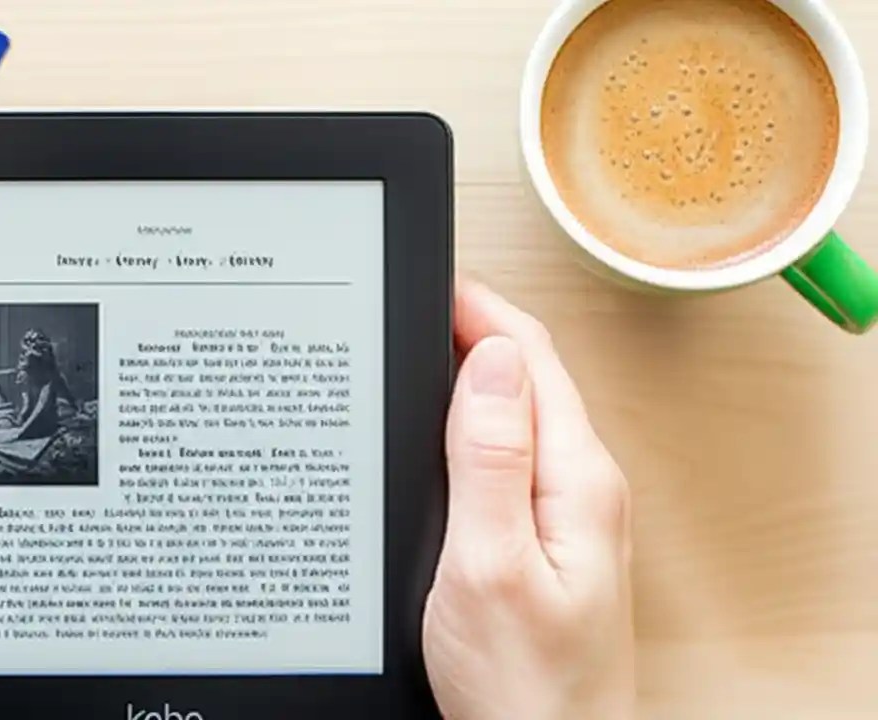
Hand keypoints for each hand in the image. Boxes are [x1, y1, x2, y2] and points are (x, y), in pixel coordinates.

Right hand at [423, 279, 634, 719]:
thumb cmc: (524, 686)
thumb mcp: (490, 564)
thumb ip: (491, 458)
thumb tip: (489, 359)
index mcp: (576, 478)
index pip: (530, 358)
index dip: (477, 309)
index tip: (428, 281)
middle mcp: (583, 484)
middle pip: (529, 377)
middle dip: (472, 328)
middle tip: (411, 304)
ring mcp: (570, 511)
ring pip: (519, 412)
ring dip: (473, 372)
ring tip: (420, 346)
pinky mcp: (549, 537)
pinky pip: (512, 453)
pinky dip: (472, 422)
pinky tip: (441, 427)